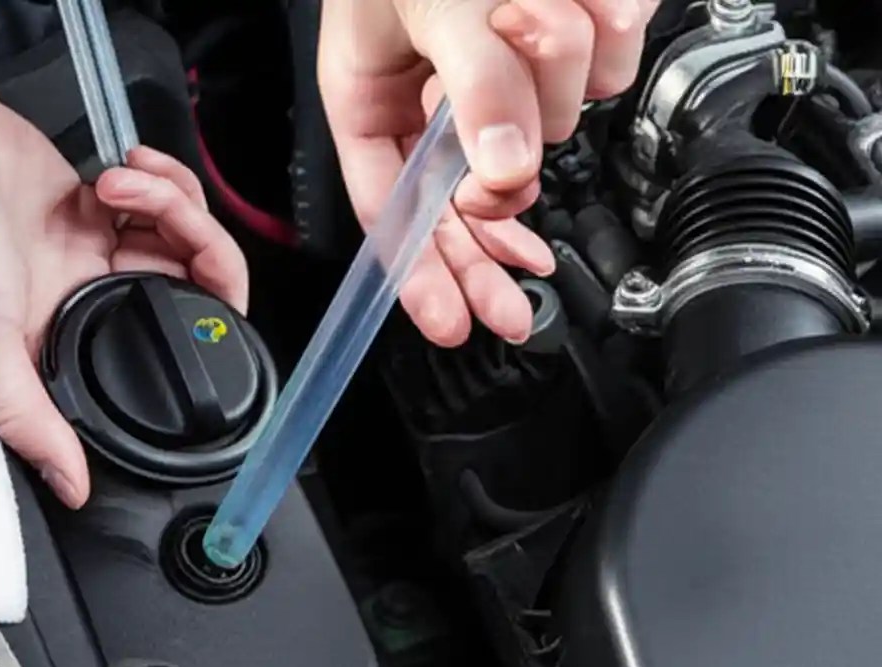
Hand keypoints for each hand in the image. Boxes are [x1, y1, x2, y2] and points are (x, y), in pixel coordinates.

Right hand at [0, 77, 247, 507]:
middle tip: (180, 229)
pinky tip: (124, 170)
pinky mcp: (92, 202)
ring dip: (174, 206)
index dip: (196, 341)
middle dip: (202, 252)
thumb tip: (73, 491)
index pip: (152, 363)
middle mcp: (81, 304)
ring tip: (122, 185)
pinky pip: (158, 199)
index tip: (199, 312)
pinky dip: (158, 182)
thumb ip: (28, 417)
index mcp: (58, 346)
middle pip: (188, 295)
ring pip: (180, 241)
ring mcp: (91, 250)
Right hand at [319, 0, 655, 345]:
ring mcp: (506, 71)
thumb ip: (472, 81)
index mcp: (375, 95)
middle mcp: (439, 92)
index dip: (419, 269)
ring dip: (561, 73)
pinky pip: (604, 68)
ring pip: (554, 124)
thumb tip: (505, 167)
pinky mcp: (564, 46)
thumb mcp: (430, 3)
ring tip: (540, 11)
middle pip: (466, 204)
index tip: (451, 319)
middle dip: (495, 245)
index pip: (392, 207)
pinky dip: (607, 34)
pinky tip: (587, 3)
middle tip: (515, 308)